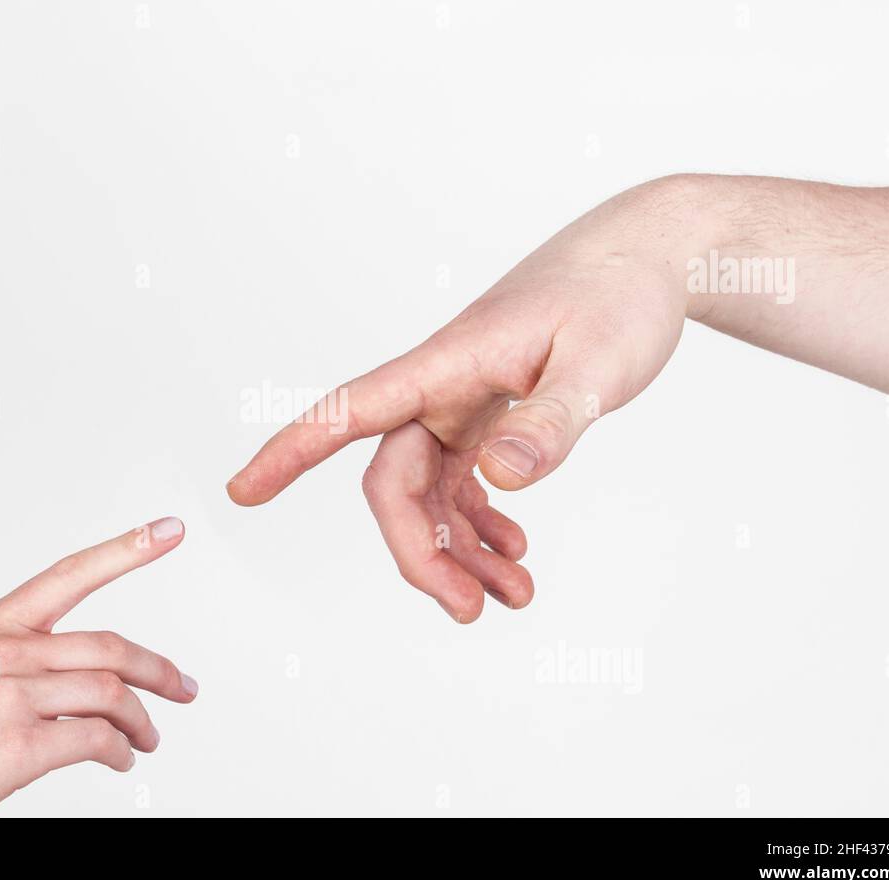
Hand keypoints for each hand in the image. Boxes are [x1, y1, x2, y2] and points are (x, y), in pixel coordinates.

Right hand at [228, 176, 703, 621]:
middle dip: (422, 553)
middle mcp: (441, 387)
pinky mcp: (492, 413)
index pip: (348, 411)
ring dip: (458, 550)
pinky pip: (464, 480)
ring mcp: (464, 402)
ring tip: (513, 597)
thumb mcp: (598, 362)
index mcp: (446, 365)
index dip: (289, 453)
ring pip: (432, 491)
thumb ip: (551, 423)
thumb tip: (499, 477)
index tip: (242, 492)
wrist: (646, 257)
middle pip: (396, 481)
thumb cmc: (620, 294)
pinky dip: (480, 523)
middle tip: (473, 612)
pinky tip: (510, 552)